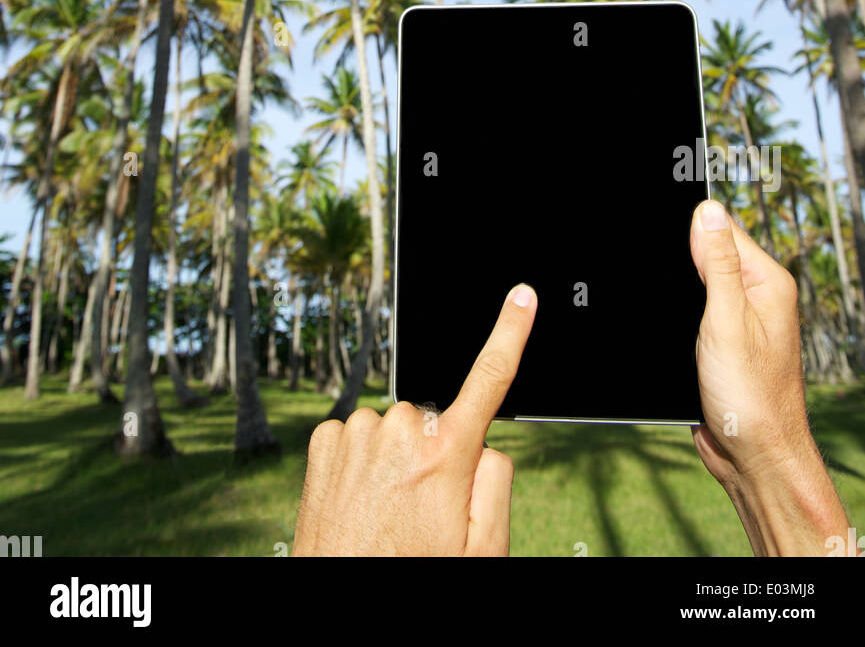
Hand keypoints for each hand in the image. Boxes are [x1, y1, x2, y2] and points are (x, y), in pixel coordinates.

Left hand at [292, 283, 537, 556]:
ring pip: (396, 431)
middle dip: (433, 456)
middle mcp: (401, 433)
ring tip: (384, 514)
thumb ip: (498, 485)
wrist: (338, 605)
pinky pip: (360, 436)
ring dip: (394, 462)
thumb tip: (486, 444)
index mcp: (447, 456)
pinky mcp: (325, 440)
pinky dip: (362, 462)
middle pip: (435, 422)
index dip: (510, 332)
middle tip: (420, 510)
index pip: (490, 380)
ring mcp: (358, 433)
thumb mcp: (482, 550)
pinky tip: (359, 501)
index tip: (522, 296)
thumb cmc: (414, 577)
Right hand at [690, 199, 852, 555]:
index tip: (662, 234)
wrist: (752, 456)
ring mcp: (740, 321)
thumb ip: (718, 264)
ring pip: (697, 286)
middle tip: (665, 284)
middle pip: (709, 255)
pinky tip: (671, 328)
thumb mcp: (727, 320)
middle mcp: (758, 297)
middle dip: (681, 263)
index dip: (690, 230)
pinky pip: (694, 313)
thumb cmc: (750, 397)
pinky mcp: (722, 343)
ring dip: (678, 292)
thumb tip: (707, 210)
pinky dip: (679, 316)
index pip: (724, 231)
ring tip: (672, 314)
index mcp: (767, 282)